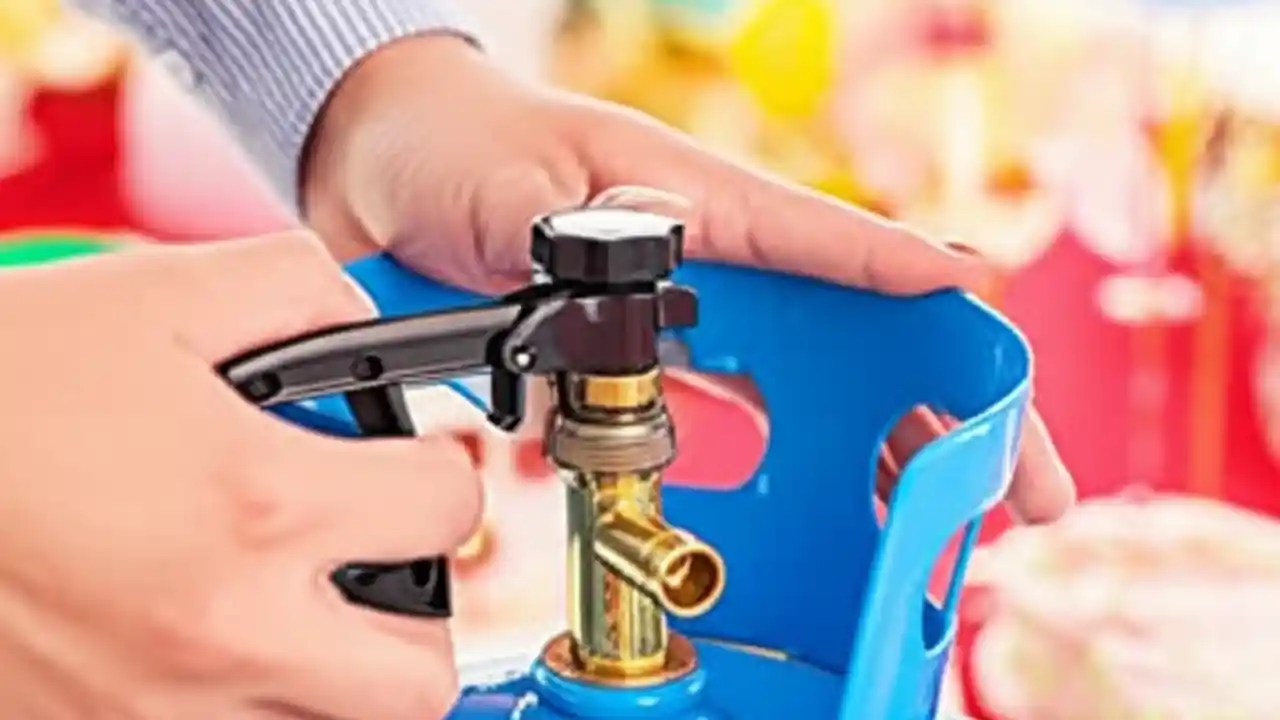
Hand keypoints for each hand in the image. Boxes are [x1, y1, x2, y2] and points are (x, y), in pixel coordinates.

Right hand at [0, 234, 479, 718]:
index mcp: (260, 507)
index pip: (448, 510)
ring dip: (339, 670)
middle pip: (422, 674)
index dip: (441, 471)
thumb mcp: (158, 292)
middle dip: (418, 608)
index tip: (411, 466)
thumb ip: (297, 289)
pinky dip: (248, 704)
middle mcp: (226, 633)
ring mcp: (160, 713)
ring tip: (291, 602)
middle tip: (376, 559)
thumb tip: (366, 327)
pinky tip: (208, 641)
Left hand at [302, 36, 1072, 522]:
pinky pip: (717, 420)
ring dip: (873, 454)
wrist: (381, 168)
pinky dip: (770, 466)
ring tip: (935, 520)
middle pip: (851, 340)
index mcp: (703, 201)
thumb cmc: (458, 144)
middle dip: (935, 410)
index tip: (988, 345)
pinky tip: (817, 512)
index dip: (917, 297)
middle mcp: (710, 264)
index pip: (836, 248)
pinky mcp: (635, 361)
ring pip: (802, 391)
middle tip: (1013, 481)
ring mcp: (680, 316)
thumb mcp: (519, 187)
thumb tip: (662, 282)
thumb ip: (588, 242)